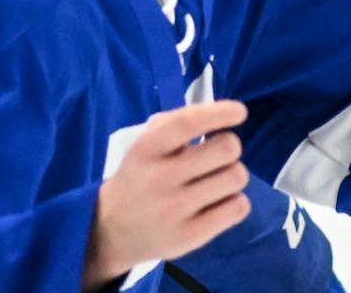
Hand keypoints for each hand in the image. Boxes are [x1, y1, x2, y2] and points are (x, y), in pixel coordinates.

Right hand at [83, 100, 250, 288]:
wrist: (110, 232)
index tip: (240, 113)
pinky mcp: (190, 237)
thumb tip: (218, 114)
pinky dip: (236, 201)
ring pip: (236, 177)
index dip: (220, 113)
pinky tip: (219, 202)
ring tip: (217, 180)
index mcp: (146, 149)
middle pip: (226, 149)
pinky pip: (238, 208)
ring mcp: (175, 210)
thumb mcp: (145, 145)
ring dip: (234, 174)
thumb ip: (176, 124)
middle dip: (230, 148)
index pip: (188, 122)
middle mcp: (160, 179)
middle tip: (219, 157)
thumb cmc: (139, 177)